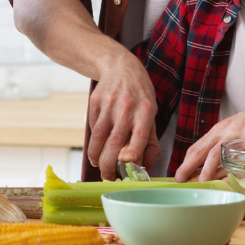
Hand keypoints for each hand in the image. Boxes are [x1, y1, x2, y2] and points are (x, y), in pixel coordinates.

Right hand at [85, 50, 159, 179]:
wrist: (121, 67)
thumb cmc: (140, 96)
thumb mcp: (152, 114)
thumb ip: (150, 142)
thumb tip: (144, 167)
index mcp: (146, 111)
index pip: (140, 135)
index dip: (133, 151)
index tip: (126, 164)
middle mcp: (127, 107)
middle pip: (115, 140)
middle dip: (109, 164)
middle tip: (108, 177)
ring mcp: (109, 104)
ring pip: (98, 136)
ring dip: (96, 155)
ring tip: (98, 166)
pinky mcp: (95, 101)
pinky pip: (92, 126)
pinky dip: (93, 141)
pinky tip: (96, 148)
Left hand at [173, 99, 244, 181]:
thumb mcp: (236, 133)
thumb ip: (227, 148)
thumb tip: (217, 172)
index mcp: (219, 131)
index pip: (197, 148)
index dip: (185, 163)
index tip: (178, 177)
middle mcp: (225, 131)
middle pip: (203, 151)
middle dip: (189, 167)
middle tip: (181, 181)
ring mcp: (239, 132)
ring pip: (219, 152)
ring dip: (210, 169)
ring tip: (204, 183)